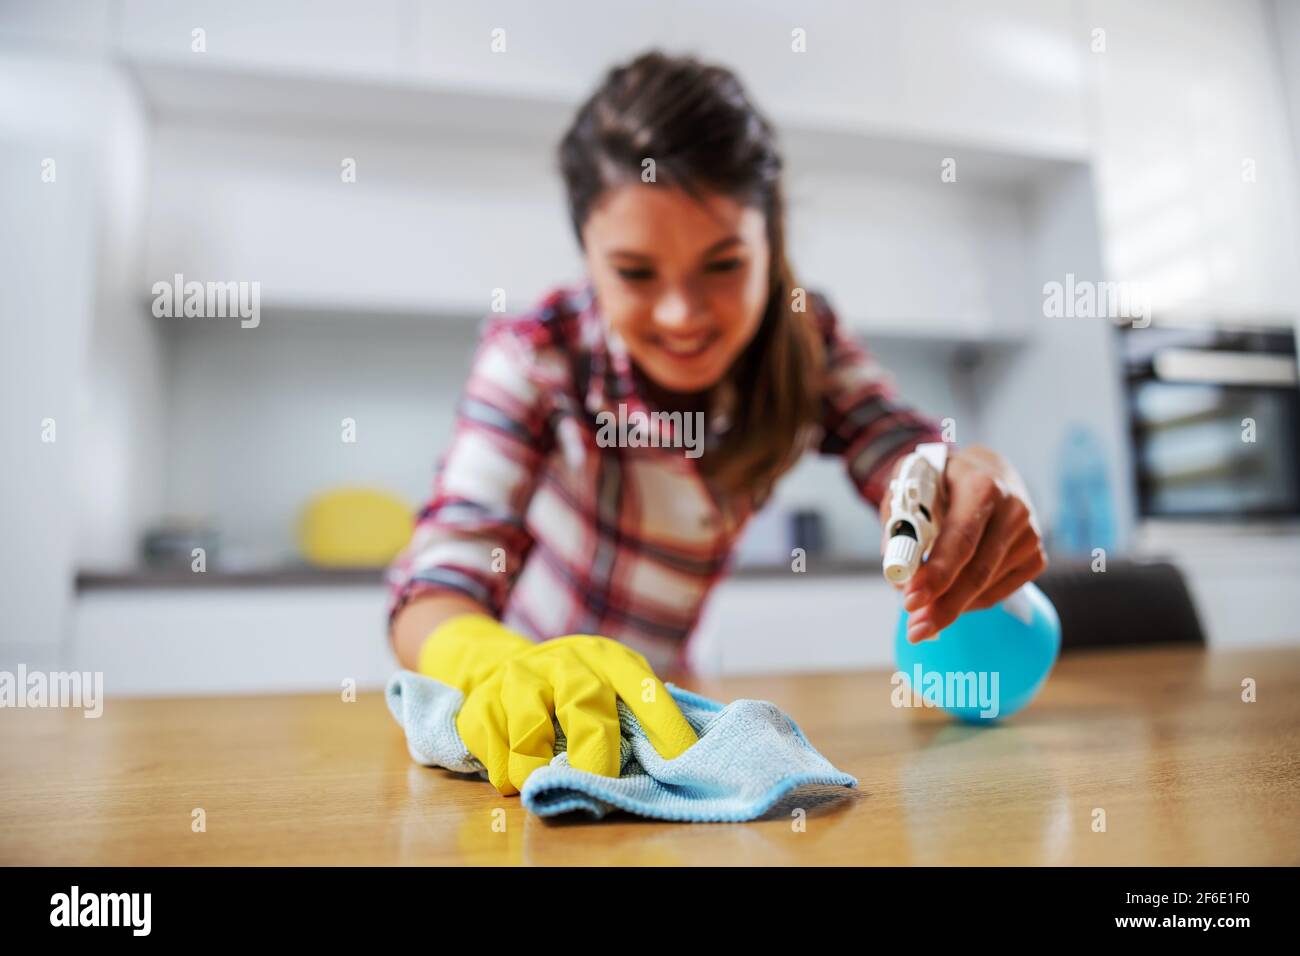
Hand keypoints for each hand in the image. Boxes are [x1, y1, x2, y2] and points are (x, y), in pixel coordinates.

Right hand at [447, 632, 698, 795]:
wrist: (499, 662)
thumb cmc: (572, 692)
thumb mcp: (608, 690)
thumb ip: (632, 719)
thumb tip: (665, 767)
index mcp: (608, 659)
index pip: (644, 688)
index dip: (664, 725)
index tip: (679, 763)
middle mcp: (566, 661)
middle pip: (585, 702)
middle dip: (595, 749)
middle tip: (599, 782)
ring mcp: (520, 677)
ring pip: (530, 723)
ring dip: (538, 763)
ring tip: (544, 781)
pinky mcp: (483, 699)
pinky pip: (492, 738)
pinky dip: (503, 768)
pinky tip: (512, 775)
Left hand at [879, 445, 1045, 642]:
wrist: (986, 471)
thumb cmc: (940, 482)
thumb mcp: (910, 489)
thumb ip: (900, 528)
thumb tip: (897, 577)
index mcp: (981, 486)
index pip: (961, 539)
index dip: (937, 574)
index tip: (910, 601)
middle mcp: (1013, 510)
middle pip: (977, 571)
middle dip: (943, 606)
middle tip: (915, 630)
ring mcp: (1029, 535)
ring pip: (986, 586)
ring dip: (953, 608)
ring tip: (922, 620)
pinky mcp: (1035, 555)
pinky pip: (1000, 591)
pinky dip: (972, 603)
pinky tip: (951, 600)